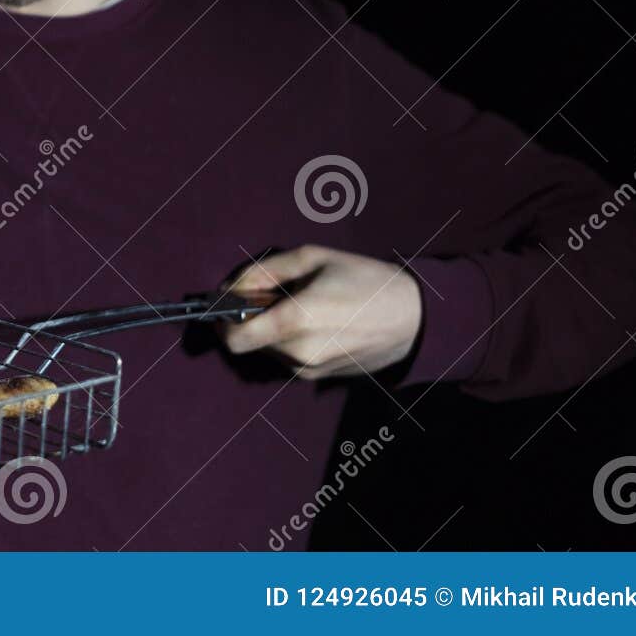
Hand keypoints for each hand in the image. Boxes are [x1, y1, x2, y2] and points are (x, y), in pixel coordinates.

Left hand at [219, 245, 422, 378]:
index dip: (220, 321)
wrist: (414, 318)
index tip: (226, 303)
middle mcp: (298, 353)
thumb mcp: (312, 258)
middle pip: (248, 341)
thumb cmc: (364, 279)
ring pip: (268, 350)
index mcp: (294, 321)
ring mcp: (309, 370)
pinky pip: (288, 358)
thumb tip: (229, 288)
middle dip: (248, 319)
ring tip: (300, 305)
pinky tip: (315, 322)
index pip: (233, 338)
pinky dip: (288, 341)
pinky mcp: (320, 378)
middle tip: (271, 294)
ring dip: (270, 330)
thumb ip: (263, 271)